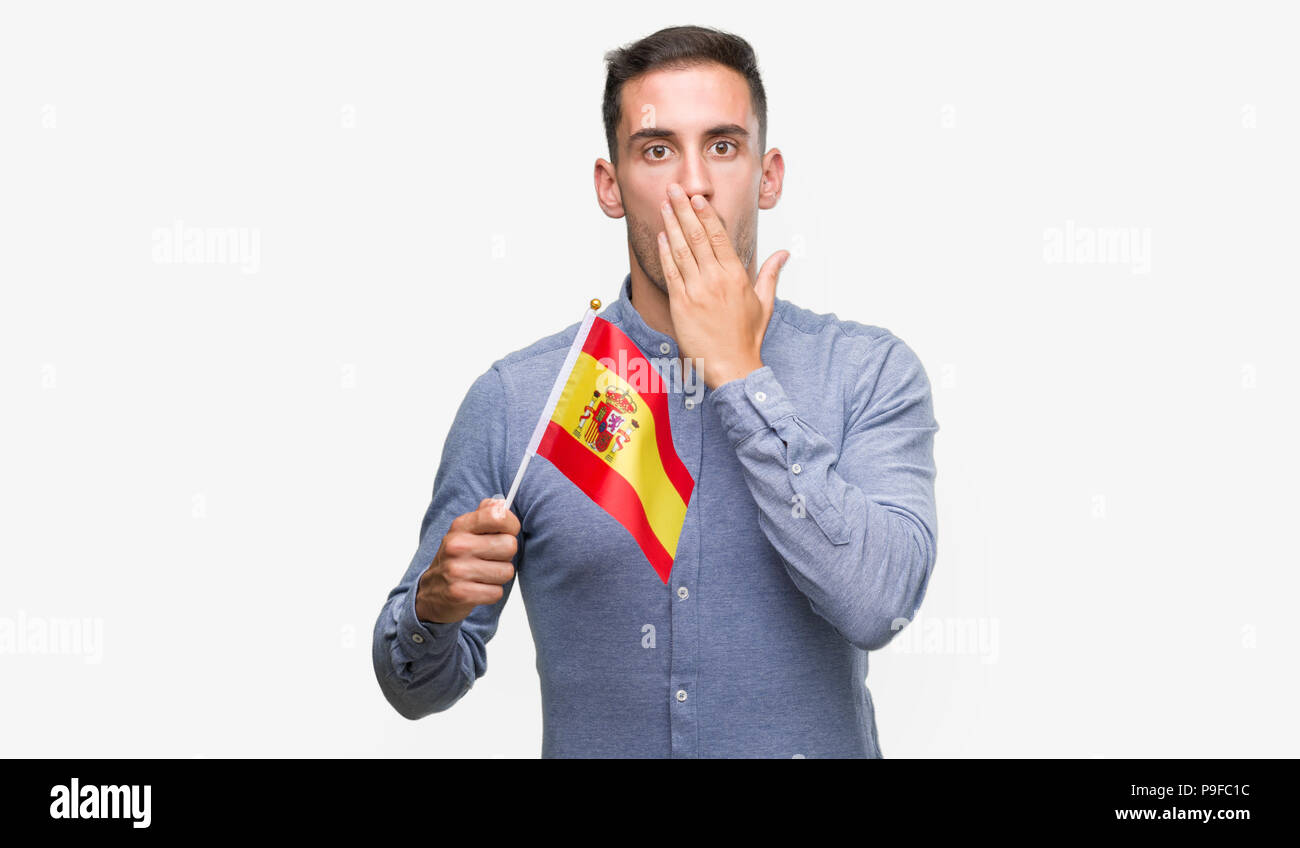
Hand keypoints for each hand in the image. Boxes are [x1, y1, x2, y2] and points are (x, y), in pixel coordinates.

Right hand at [415, 496, 519, 624]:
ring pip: (507, 571)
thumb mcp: (466, 531)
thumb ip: (485, 514)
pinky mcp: (460, 594)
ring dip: (499, 576)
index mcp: (460, 526)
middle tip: (491, 558)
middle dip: (506, 555)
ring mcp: (457, 570)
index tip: (507, 532)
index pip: (497, 516)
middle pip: (509, 546)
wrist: (432, 592)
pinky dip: (491, 593)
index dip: (511, 525)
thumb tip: (502, 504)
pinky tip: (478, 588)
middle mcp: (457, 546)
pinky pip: (497, 592)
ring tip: (483, 574)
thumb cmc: (457, 558)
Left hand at [656, 182, 789, 389]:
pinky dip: (665, 252)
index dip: (705, 214)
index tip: (696, 198)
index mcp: (736, 275)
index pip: (718, 236)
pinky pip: (671, 272)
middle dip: (683, 209)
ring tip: (663, 205)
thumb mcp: (765, 303)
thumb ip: (770, 273)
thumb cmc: (747, 338)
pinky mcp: (681, 304)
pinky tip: (662, 236)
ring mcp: (696, 291)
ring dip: (671, 224)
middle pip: (697, 236)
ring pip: (681, 250)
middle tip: (674, 189)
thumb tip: (784, 253)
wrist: (732, 367)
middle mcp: (715, 279)